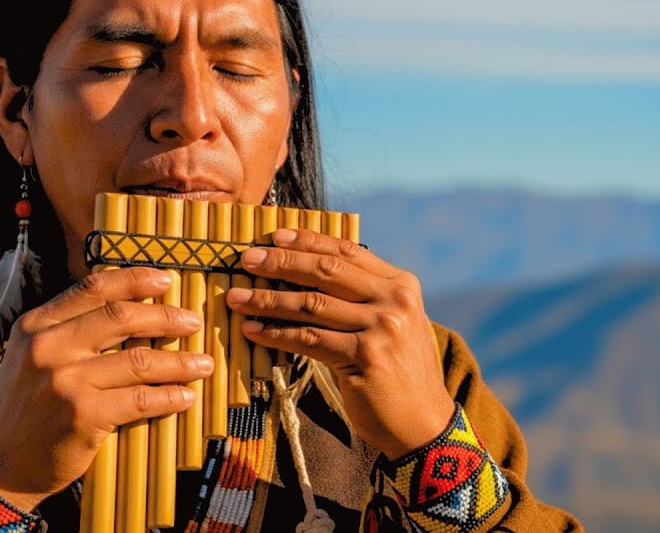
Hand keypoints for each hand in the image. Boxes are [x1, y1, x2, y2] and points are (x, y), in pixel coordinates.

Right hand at [0, 267, 211, 510]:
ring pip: (140, 360)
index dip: (136, 280)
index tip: (166, 280)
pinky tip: (185, 396)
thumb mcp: (31, 356)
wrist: (0, 465)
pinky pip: (141, 399)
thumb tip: (127, 306)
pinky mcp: (84, 414)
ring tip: (202, 364)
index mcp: (37, 325)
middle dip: (167, 317)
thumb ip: (68, 329)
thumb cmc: (25, 409)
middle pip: (122, 317)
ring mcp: (66, 380)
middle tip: (193, 322)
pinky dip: (170, 397)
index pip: (93, 288)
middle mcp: (48, 346)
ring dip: (179, 362)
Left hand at [228, 228, 455, 457]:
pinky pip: (309, 339)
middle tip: (247, 259)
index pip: (347, 251)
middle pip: (326, 271)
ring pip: (311, 304)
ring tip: (236, 297)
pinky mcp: (364, 357)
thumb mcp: (392, 323)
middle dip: (281, 262)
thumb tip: (307, 271)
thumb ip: (364, 296)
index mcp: (401, 284)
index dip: (308, 241)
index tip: (275, 237)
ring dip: (267, 299)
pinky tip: (253, 330)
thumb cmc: (399, 372)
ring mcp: (381, 328)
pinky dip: (276, 333)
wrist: (423, 422)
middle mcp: (394, 300)